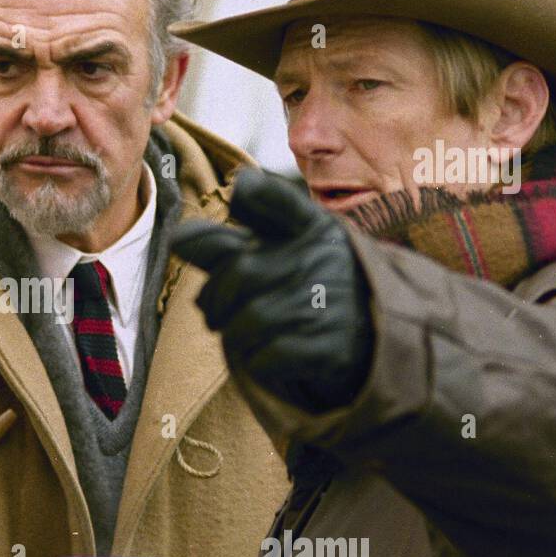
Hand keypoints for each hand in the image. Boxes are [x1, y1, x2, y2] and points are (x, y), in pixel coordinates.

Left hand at [170, 168, 373, 412]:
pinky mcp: (335, 348)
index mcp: (312, 226)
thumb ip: (228, 243)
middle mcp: (325, 258)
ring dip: (234, 335)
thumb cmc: (311, 287)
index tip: (236, 194)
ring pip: (248, 321)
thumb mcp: (283, 250)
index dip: (251, 193)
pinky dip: (256, 362)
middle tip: (214, 313)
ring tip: (242, 335)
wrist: (377, 340)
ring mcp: (333, 303)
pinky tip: (268, 356)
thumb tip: (179, 238)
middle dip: (214, 300)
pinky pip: (268, 357)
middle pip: (239, 274)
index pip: (273, 198)